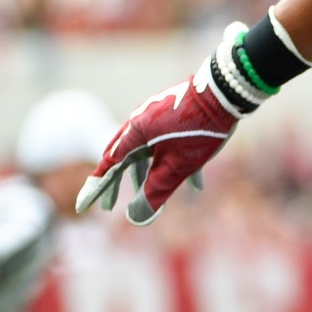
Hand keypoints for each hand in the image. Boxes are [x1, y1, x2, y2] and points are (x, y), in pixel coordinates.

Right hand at [76, 54, 240, 224]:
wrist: (226, 93)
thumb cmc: (200, 129)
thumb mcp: (178, 166)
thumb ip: (156, 191)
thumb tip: (136, 219)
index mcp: (134, 134)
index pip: (108, 166)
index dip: (97, 187)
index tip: (85, 206)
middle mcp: (140, 123)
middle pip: (124, 159)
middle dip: (119, 185)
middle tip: (110, 207)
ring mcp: (158, 118)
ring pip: (147, 153)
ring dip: (147, 176)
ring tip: (153, 199)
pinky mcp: (176, 117)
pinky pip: (170, 146)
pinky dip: (178, 166)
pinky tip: (197, 187)